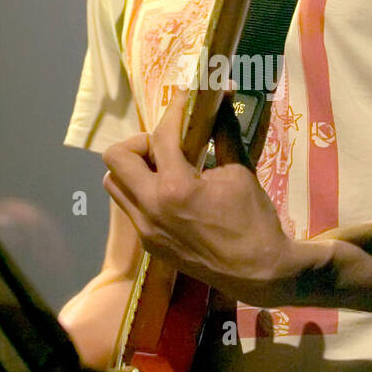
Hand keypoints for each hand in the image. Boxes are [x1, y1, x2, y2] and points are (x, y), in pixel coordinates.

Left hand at [100, 86, 310, 306]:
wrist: (258, 273)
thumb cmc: (253, 220)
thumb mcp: (240, 172)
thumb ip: (223, 134)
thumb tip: (223, 99)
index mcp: (176, 187)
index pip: (161, 135)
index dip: (173, 111)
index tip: (184, 101)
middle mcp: (151, 208)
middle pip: (115, 158)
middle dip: (139, 143)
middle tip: (166, 146)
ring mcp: (146, 229)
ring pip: (114, 185)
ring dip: (133, 169)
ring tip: (164, 169)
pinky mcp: (149, 244)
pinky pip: (131, 209)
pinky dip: (144, 193)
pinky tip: (172, 195)